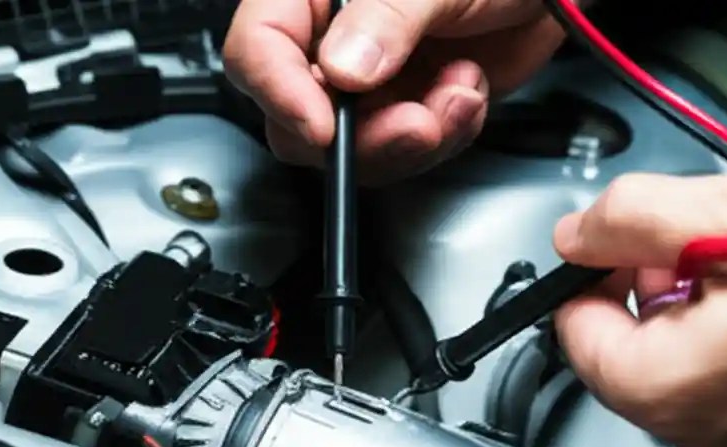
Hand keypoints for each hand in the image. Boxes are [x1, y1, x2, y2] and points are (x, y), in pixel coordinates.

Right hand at [222, 0, 564, 182]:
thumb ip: (386, 17)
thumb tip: (342, 67)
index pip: (258, 47)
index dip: (279, 92)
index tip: (323, 127)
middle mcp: (334, 37)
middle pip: (303, 115)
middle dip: (365, 134)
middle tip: (416, 122)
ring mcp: (373, 76)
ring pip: (358, 146)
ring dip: (416, 136)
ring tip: (459, 91)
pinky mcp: (412, 104)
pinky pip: (408, 151)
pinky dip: (446, 134)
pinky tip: (468, 91)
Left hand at [552, 169, 726, 446]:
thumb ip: (626, 220)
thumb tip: (578, 235)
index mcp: (668, 390)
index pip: (574, 332)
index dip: (597, 271)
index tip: (630, 240)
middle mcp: (700, 430)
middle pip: (622, 349)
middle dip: (650, 286)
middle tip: (708, 244)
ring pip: (674, 358)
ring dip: (696, 302)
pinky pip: (723, 373)